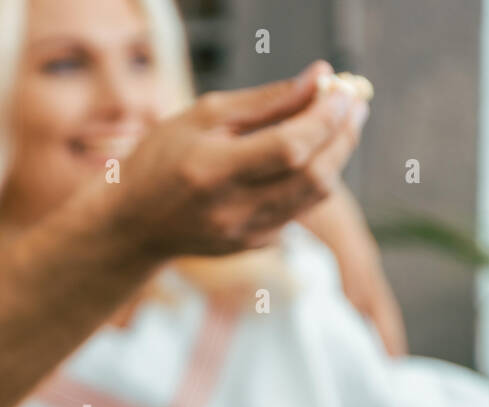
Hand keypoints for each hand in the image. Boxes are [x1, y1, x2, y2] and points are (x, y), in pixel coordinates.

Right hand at [106, 61, 369, 257]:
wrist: (134, 224)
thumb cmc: (162, 159)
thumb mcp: (203, 116)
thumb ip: (264, 101)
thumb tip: (318, 78)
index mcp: (214, 172)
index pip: (290, 147)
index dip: (325, 118)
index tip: (343, 90)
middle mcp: (234, 210)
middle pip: (313, 176)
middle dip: (342, 135)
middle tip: (353, 102)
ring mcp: (247, 234)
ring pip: (315, 195)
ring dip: (336, 156)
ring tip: (338, 122)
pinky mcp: (255, 245)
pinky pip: (300, 208)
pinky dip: (312, 177)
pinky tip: (305, 155)